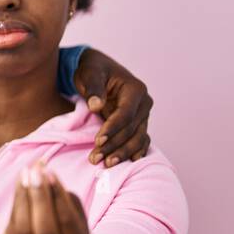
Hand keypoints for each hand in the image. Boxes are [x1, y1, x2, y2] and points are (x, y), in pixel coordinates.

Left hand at [2, 161, 88, 233]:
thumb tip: (45, 175)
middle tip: (35, 171)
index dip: (59, 197)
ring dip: (24, 196)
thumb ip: (64, 199)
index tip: (51, 173)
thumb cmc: (67, 230)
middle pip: (45, 229)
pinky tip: (21, 184)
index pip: (67, 223)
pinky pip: (13, 222)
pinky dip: (17, 201)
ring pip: (24, 227)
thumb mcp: (76, 217)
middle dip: (40, 198)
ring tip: (26, 173)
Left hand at [72, 48, 152, 166]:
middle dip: (113, 145)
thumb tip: (96, 105)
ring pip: (136, 138)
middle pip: (131, 129)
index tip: (97, 141)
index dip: (112, 128)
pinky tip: (129, 162)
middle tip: (95, 159)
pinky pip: (140, 140)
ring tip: (106, 164)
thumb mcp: (90, 73)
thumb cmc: (92, 69)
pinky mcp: (138, 123)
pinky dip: (135, 151)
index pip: (125, 114)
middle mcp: (143, 103)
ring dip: (122, 152)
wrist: (97, 70)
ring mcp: (143, 115)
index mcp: (135, 89)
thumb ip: (93, 88)